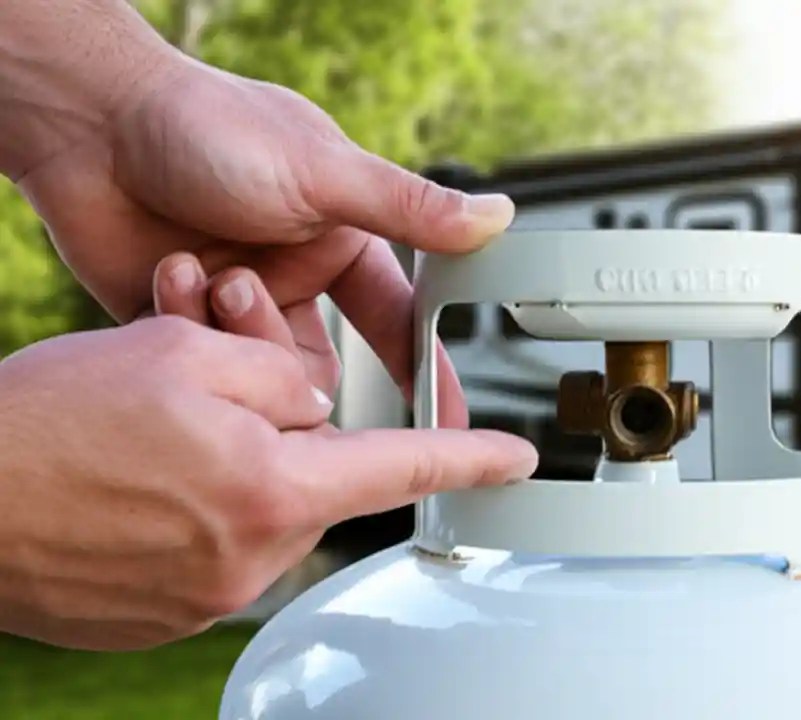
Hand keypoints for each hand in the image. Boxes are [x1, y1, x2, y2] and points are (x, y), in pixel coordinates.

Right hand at [0, 317, 535, 651]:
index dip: (470, 458)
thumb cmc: (53, 419)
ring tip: (151, 438)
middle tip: (203, 393)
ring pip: (258, 509)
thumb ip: (281, 373)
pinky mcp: (165, 619)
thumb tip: (318, 403)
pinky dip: (189, 509)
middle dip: (278, 430)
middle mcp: (252, 555)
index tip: (515, 460)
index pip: (403, 466)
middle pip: (312, 477)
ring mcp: (207, 597)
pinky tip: (132, 482)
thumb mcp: (184, 351)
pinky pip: (210, 550)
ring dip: (227, 467)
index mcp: (275, 486)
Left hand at [14, 44, 510, 417]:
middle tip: (288, 379)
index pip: (398, 321)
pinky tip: (173, 278)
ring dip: (240, 339)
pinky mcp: (178, 319)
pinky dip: (187, 329)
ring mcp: (234, 300)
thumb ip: (410, 208)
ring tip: (218, 284)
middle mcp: (293, 275)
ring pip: (259, 372)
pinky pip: (198, 362)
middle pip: (321, 363)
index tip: (446, 427)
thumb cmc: (209, 128)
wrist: (90, 122)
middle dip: (303, 371)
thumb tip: (497, 215)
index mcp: (342, 241)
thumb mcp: (324, 172)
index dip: (423, 374)